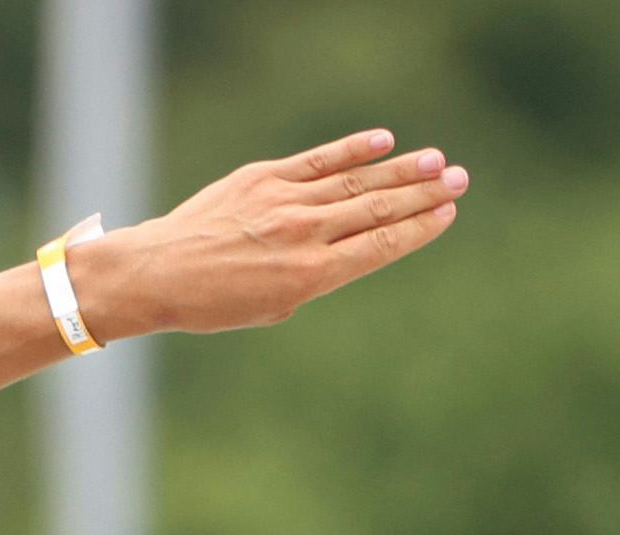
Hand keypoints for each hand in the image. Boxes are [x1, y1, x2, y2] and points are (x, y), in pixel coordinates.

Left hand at [91, 129, 467, 339]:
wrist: (158, 274)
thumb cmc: (214, 303)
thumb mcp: (271, 308)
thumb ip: (314, 277)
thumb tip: (349, 245)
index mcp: (311, 277)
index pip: (380, 244)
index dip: (419, 227)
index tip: (447, 214)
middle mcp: (304, 236)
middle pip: (378, 208)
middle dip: (424, 195)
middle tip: (460, 180)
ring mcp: (284, 202)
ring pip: (356, 181)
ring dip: (402, 170)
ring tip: (436, 161)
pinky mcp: (263, 177)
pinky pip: (318, 160)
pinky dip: (353, 149)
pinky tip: (383, 141)